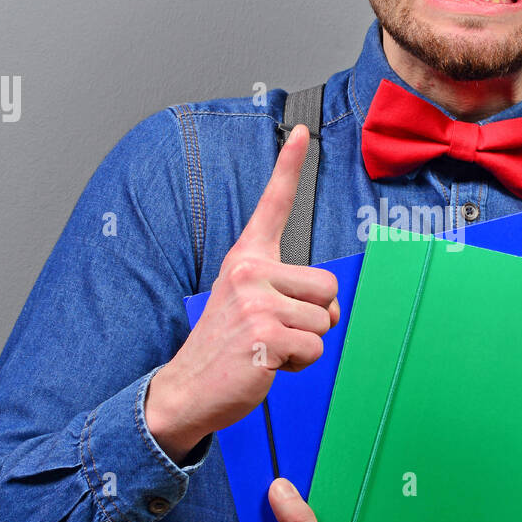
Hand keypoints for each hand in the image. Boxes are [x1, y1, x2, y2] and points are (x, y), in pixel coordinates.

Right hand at [145, 125, 340, 459]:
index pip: (271, 205)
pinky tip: (267, 364)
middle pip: (328, 286)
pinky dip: (299, 364)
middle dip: (316, 316)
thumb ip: (286, 291)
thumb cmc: (225, 347)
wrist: (188, 389)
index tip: (299, 131)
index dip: (288, 166)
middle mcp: (250, 272)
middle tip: (277, 332)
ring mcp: (256, 302)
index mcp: (246, 260)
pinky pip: (315, 347)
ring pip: (326, 320)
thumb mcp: (248, 304)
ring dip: (307, 344)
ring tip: (268, 348)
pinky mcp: (265, 334)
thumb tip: (333, 306)